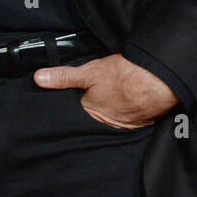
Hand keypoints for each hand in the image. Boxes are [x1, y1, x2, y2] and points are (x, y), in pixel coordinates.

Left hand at [33, 54, 176, 128]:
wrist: (158, 80)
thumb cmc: (124, 75)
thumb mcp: (89, 71)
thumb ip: (63, 77)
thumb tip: (38, 78)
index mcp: (91, 112)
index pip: (79, 111)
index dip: (79, 102)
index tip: (82, 96)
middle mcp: (106, 123)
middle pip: (96, 118)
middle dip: (97, 110)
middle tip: (102, 97)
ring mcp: (124, 125)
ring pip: (113, 120)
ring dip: (114, 113)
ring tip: (117, 100)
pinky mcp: (141, 124)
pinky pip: (130, 121)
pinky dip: (130, 114)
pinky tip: (132, 104)